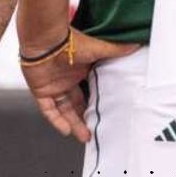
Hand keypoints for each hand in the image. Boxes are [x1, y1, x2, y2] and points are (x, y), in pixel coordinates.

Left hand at [21, 31, 139, 142]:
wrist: (46, 39)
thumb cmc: (71, 41)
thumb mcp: (98, 49)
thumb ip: (116, 50)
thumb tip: (135, 45)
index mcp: (79, 71)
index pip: (88, 92)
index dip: (95, 104)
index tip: (106, 115)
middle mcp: (66, 80)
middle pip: (77, 105)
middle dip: (86, 119)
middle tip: (96, 132)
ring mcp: (53, 87)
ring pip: (64, 111)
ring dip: (74, 124)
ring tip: (85, 137)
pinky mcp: (40, 91)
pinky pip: (48, 110)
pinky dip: (56, 121)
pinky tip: (66, 131)